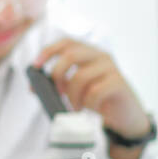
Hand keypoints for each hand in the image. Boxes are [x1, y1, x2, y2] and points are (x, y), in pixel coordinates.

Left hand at [34, 38, 150, 158]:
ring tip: (74, 108)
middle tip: (56, 93)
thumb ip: (58, 84)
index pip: (66, 42)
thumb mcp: (75, 90)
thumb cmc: (97, 99)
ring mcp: (111, 68)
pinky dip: (87, 103)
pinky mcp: (119, 82)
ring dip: (72, 96)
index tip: (36, 66)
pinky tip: (89, 109)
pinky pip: (95, 91)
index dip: (49, 51)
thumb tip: (33, 87)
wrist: (124, 115)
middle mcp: (100, 55)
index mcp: (88, 53)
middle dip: (57, 74)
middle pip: (71, 55)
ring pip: (81, 76)